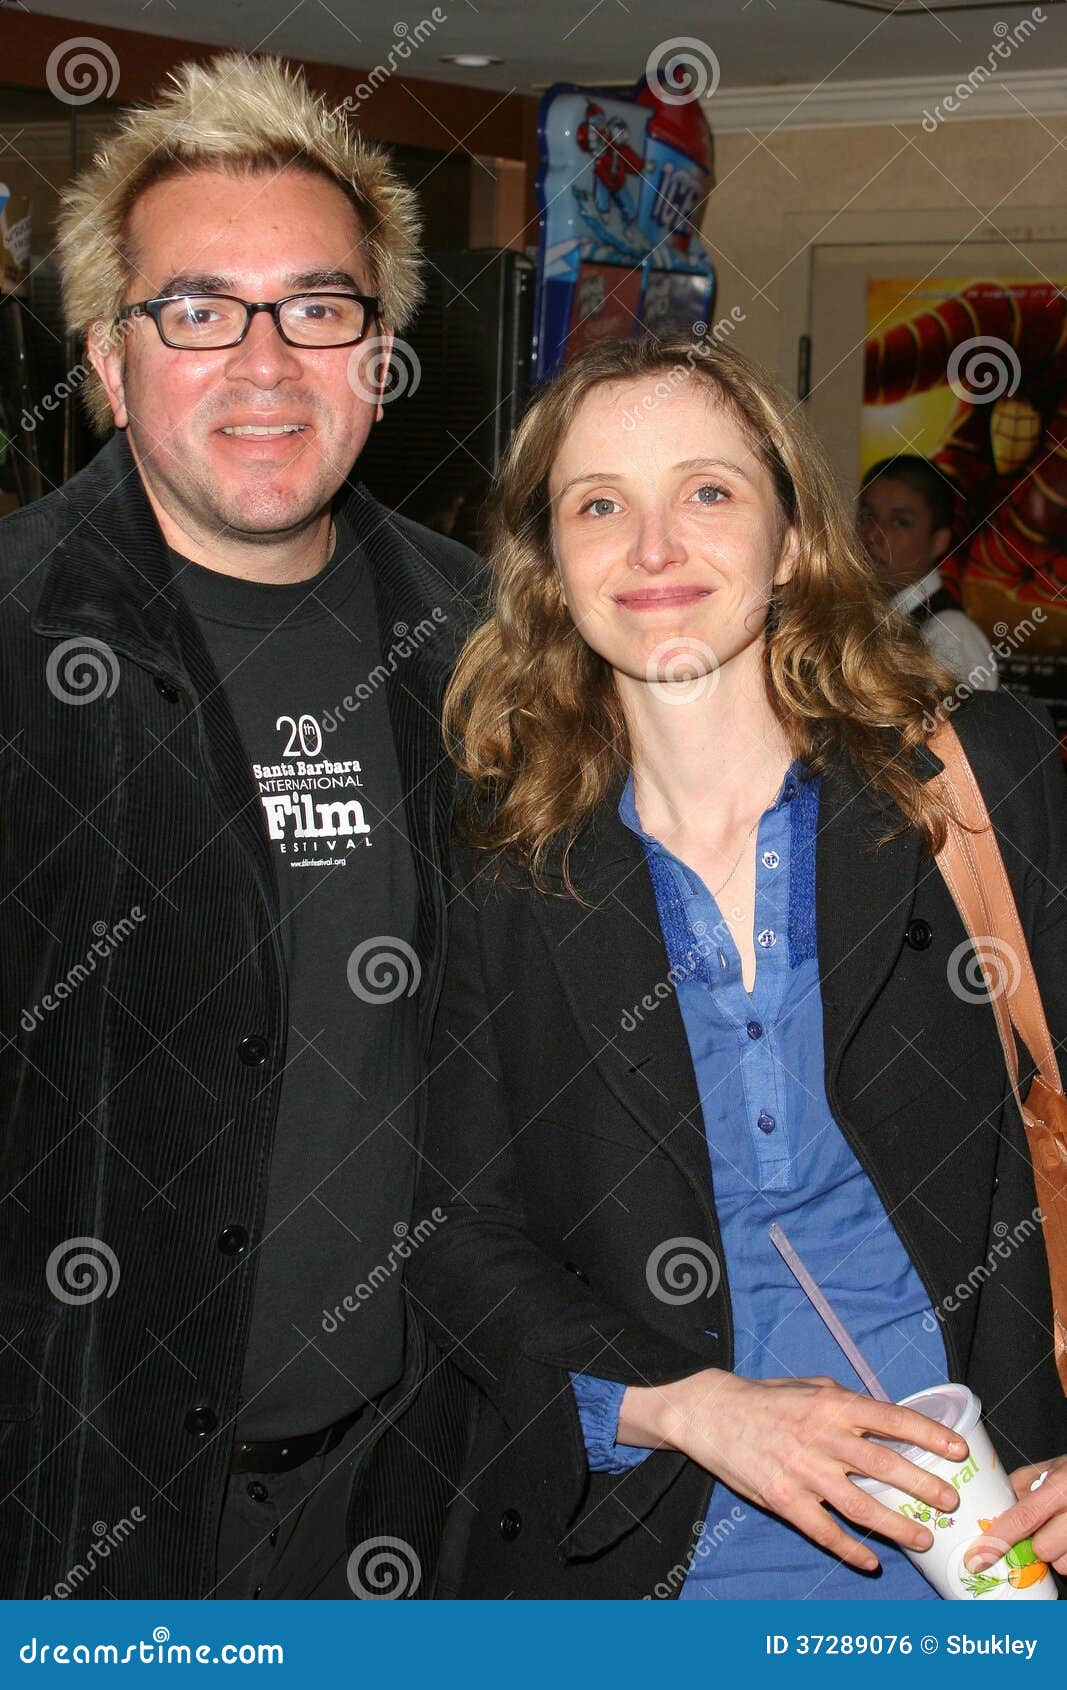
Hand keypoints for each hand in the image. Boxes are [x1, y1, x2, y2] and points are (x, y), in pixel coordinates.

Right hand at [618, 1369, 966, 1572]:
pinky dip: (849, 1550)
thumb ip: (849, 1404)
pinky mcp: (783, 1499)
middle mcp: (823, 1438)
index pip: (893, 1419)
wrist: (712, 1413)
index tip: (958, 1450)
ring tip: (923, 1537)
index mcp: (834, 1405)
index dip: (929, 1434)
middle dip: (924, 1486)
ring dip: (896, 1525)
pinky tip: (869, 1561)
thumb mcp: (813, 1386)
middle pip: (885, 1467)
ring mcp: (803, 1472)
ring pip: (860, 1506)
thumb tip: (888, 1420)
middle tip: (951, 1502)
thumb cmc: (768, 1399)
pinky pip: (823, 1531)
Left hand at [965, 1454, 1066, 1576]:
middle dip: (1036, 1543)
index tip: (977, 1557)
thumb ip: (1023, 1483)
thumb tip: (995, 1508)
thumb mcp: (1054, 1466)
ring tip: (1063, 1530)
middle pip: (1043, 1549)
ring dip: (1057, 1554)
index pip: (1023, 1518)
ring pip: (1062, 1564)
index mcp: (1063, 1485)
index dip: (998, 1540)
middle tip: (1044, 1526)